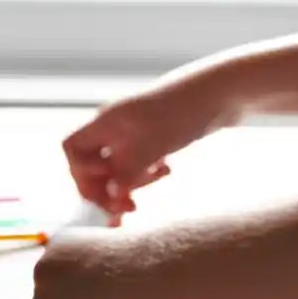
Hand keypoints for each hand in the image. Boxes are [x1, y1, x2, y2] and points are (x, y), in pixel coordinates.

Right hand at [64, 76, 235, 223]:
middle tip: (128, 208)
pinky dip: (145, 175)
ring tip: (155, 181)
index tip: (107, 186)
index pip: (73, 149)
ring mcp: (135, 131)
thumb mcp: (153, 145)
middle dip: (107, 188)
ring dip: (130, 182)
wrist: (224, 90)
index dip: (82, 173)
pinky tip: (166, 171)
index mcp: (107, 121)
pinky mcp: (155, 136)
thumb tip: (110, 197)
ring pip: (118, 166)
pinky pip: (138, 163)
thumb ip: (126, 173)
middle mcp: (116, 125)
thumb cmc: (185, 110)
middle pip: (93, 163)